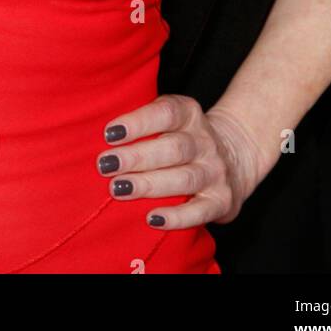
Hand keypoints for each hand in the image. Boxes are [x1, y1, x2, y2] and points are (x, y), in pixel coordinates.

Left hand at [96, 94, 263, 228]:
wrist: (235, 157)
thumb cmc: (184, 137)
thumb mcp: (171, 119)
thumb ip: (143, 122)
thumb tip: (95, 134)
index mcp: (190, 114)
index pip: (166, 112)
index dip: (138, 122)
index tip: (109, 133)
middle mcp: (205, 141)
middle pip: (173, 147)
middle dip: (136, 157)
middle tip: (106, 165)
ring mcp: (215, 171)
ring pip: (184, 178)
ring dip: (149, 184)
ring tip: (118, 188)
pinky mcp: (222, 200)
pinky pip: (199, 211)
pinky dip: (176, 217)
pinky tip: (152, 218)